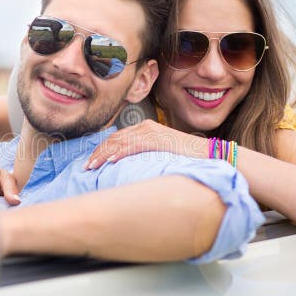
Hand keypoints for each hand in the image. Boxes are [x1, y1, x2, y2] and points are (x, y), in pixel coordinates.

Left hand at [85, 119, 206, 169]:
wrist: (208, 154)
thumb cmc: (185, 158)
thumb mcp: (159, 154)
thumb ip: (143, 156)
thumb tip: (128, 169)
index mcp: (145, 129)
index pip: (117, 138)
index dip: (102, 150)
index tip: (91, 162)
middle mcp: (146, 126)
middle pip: (114, 139)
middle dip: (98, 152)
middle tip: (87, 166)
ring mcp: (151, 131)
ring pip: (120, 141)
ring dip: (104, 154)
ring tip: (92, 165)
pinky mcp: (157, 138)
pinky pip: (134, 145)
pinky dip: (120, 152)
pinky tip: (111, 160)